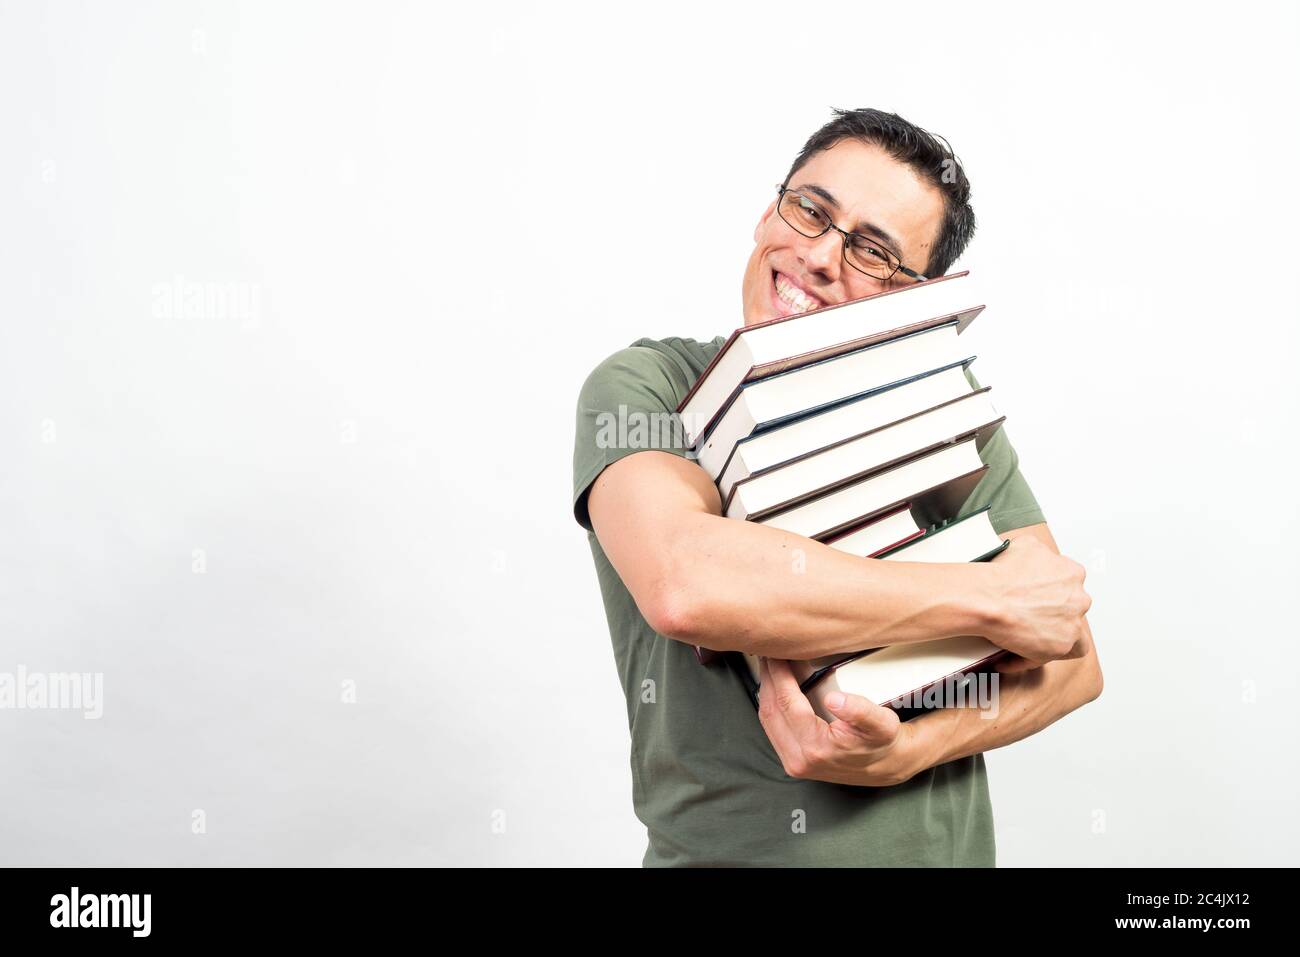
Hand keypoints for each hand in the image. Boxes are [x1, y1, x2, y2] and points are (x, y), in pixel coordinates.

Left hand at [756, 657, 918, 786]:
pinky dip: (771, 706)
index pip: (786, 703)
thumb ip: (860, 710)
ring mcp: (793, 763)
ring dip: (766, 691)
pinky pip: (772, 729)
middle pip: (771, 711)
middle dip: (768, 679)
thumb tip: (834, 699)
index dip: (779, 675)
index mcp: (816, 747)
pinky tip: (775, 690)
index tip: (777, 655)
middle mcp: (799, 759)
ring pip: (767, 720)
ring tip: (770, 668)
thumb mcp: (882, 723)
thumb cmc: (882, 742)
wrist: (885, 766)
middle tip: (769, 655)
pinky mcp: (792, 761)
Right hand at [986, 534, 1091, 669]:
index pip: (1070, 585)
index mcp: (1072, 574)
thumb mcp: (1025, 545)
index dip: (1053, 593)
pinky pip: (1050, 656)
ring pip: (1070, 636)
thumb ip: (1039, 553)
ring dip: (1048, 638)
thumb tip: (1030, 556)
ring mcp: (1072, 624)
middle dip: (1052, 615)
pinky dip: (1030, 658)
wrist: (987, 598)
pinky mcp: (1061, 646)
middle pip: (1071, 610)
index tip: (1037, 597)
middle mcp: (1078, 599)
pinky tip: (1011, 656)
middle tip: (1027, 617)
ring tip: (1023, 640)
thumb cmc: (1000, 575)